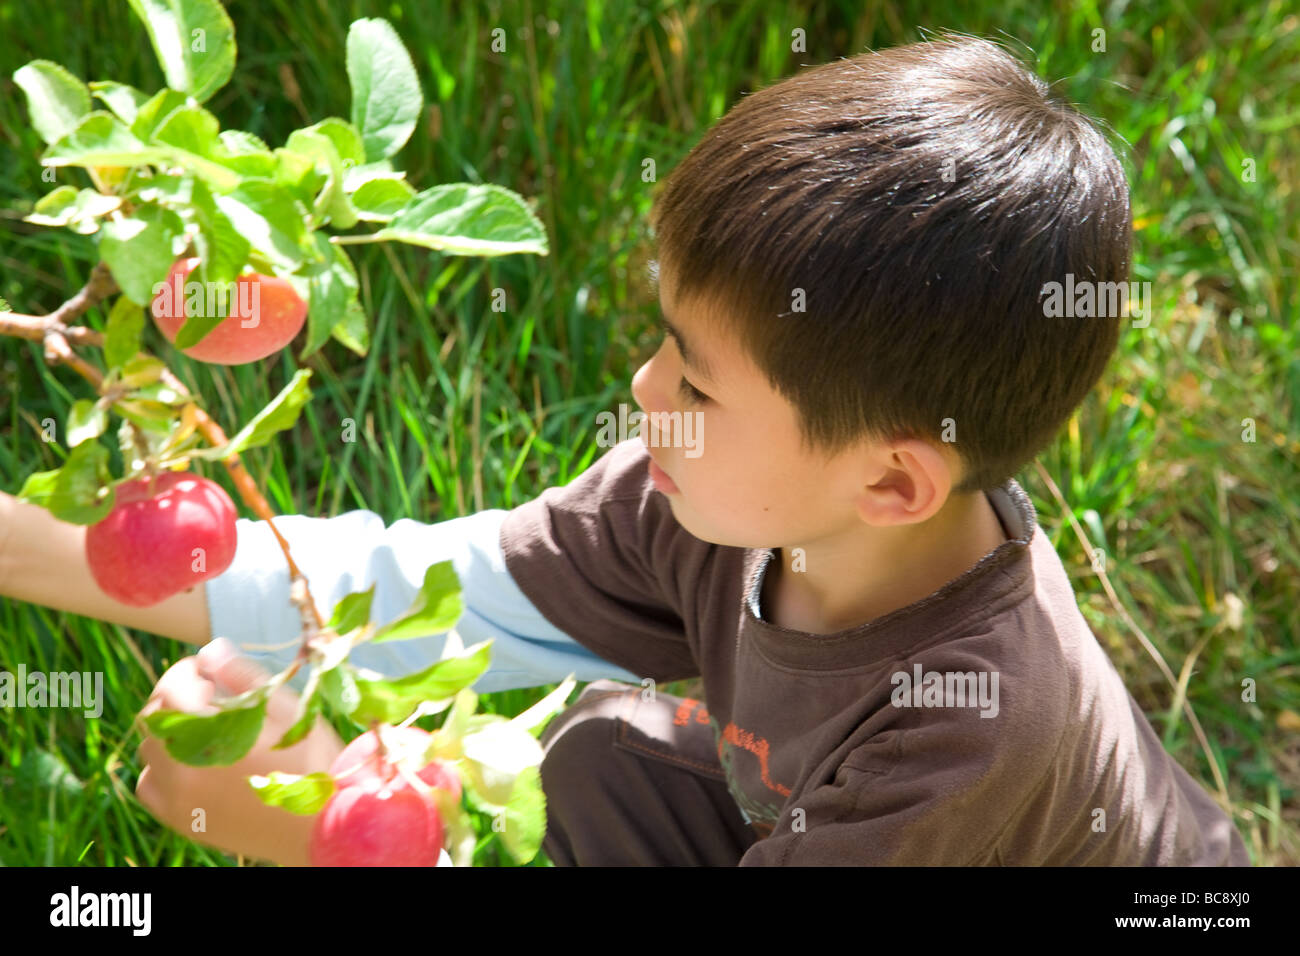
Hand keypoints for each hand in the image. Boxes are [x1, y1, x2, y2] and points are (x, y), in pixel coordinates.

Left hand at [135, 637, 345, 865]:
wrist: (322, 825)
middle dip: (175, 697)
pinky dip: (164, 768)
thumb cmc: (311, 760)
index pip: (170, 687)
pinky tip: (196, 762)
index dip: (187, 671)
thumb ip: (243, 674)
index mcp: (208, 733)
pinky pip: (152, 787)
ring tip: (207, 728)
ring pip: (149, 752)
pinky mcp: (183, 821)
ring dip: (170, 732)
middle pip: (153, 718)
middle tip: (208, 694)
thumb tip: (209, 651)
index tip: (209, 669)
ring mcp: (178, 798)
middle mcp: (182, 767)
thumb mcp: (286, 707)